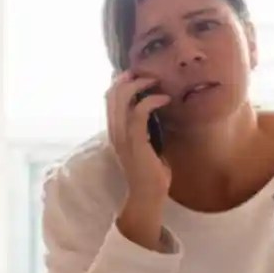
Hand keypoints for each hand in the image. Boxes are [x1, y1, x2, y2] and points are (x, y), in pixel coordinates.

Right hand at [106, 71, 172, 249]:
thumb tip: (157, 115)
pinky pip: (139, 112)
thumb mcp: (147, 146)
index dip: (119, 82)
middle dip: (129, 78)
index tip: (137, 74)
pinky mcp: (136, 142)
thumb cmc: (150, 174)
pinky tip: (164, 99)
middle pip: (111, 94)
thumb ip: (146, 130)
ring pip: (122, 99)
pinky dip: (151, 100)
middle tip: (148, 74)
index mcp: (115, 132)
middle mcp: (114, 132)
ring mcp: (123, 137)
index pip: (108, 99)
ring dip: (140, 84)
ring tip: (157, 81)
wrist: (147, 198)